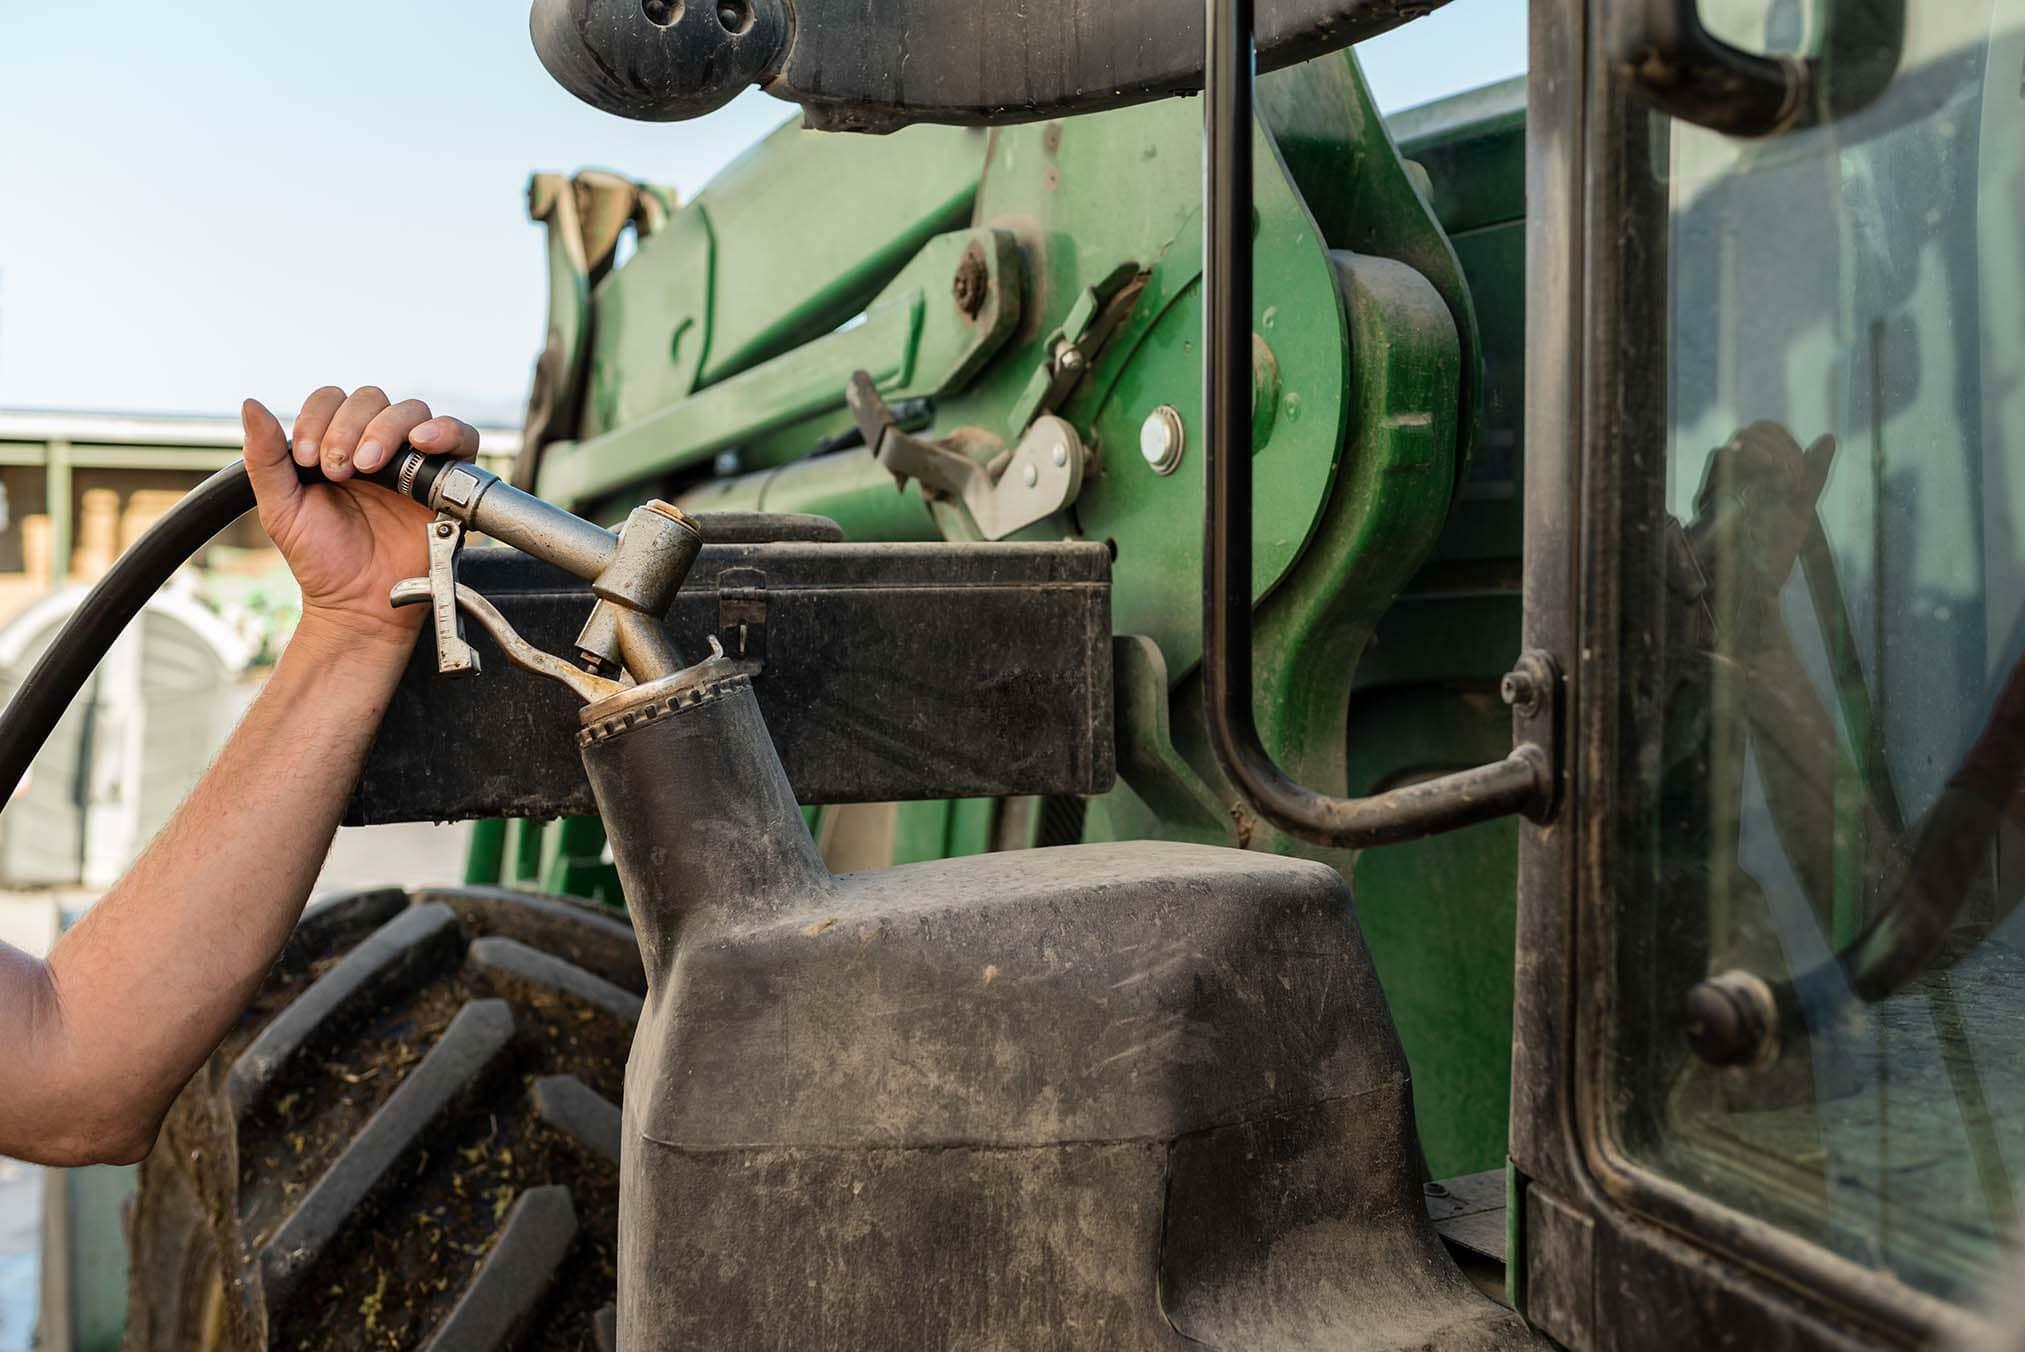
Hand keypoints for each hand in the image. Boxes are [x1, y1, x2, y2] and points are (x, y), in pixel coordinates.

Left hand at [240, 386, 479, 649]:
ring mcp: (414, 460)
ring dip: (386, 430)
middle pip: (371, 399)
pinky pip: (460, 437)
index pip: (332, 400)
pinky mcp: (447, 479)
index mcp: (336, 444)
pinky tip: (422, 443)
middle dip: (348, 428)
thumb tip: (250, 404)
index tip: (306, 460)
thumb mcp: (281, 507)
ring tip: (370, 467)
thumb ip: (264, 457)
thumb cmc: (322, 559)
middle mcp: (377, 445)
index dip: (317, 418)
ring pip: (410, 411)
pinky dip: (444, 431)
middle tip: (338, 470)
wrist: (359, 603)